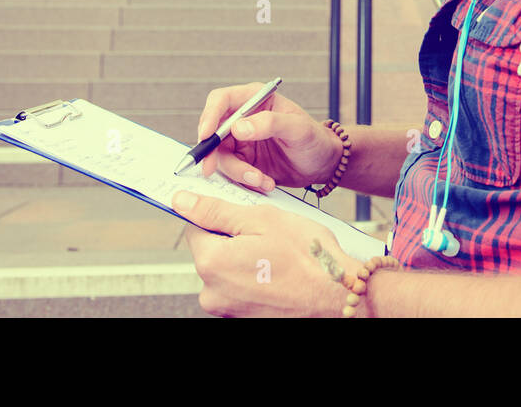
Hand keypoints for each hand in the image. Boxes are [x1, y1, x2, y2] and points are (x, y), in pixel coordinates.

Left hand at [172, 190, 357, 316]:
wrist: (340, 296)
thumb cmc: (307, 256)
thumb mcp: (262, 219)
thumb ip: (216, 210)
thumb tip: (181, 201)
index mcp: (211, 263)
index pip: (196, 227)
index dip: (221, 215)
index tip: (243, 215)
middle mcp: (211, 293)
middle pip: (212, 250)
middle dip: (235, 239)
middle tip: (269, 234)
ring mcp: (227, 311)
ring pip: (228, 270)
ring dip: (247, 259)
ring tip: (279, 255)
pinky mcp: (243, 318)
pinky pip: (241, 288)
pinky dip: (256, 278)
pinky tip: (280, 272)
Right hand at [194, 82, 342, 192]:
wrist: (323, 164)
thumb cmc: (315, 139)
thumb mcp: (298, 128)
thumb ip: (270, 123)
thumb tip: (238, 128)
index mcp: (254, 99)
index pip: (222, 100)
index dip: (209, 116)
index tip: (205, 136)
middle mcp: (243, 119)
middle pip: (213, 131)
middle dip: (212, 152)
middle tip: (211, 170)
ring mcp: (241, 141)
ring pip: (221, 157)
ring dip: (237, 172)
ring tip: (261, 180)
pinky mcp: (244, 162)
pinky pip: (233, 173)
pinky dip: (245, 181)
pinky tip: (265, 183)